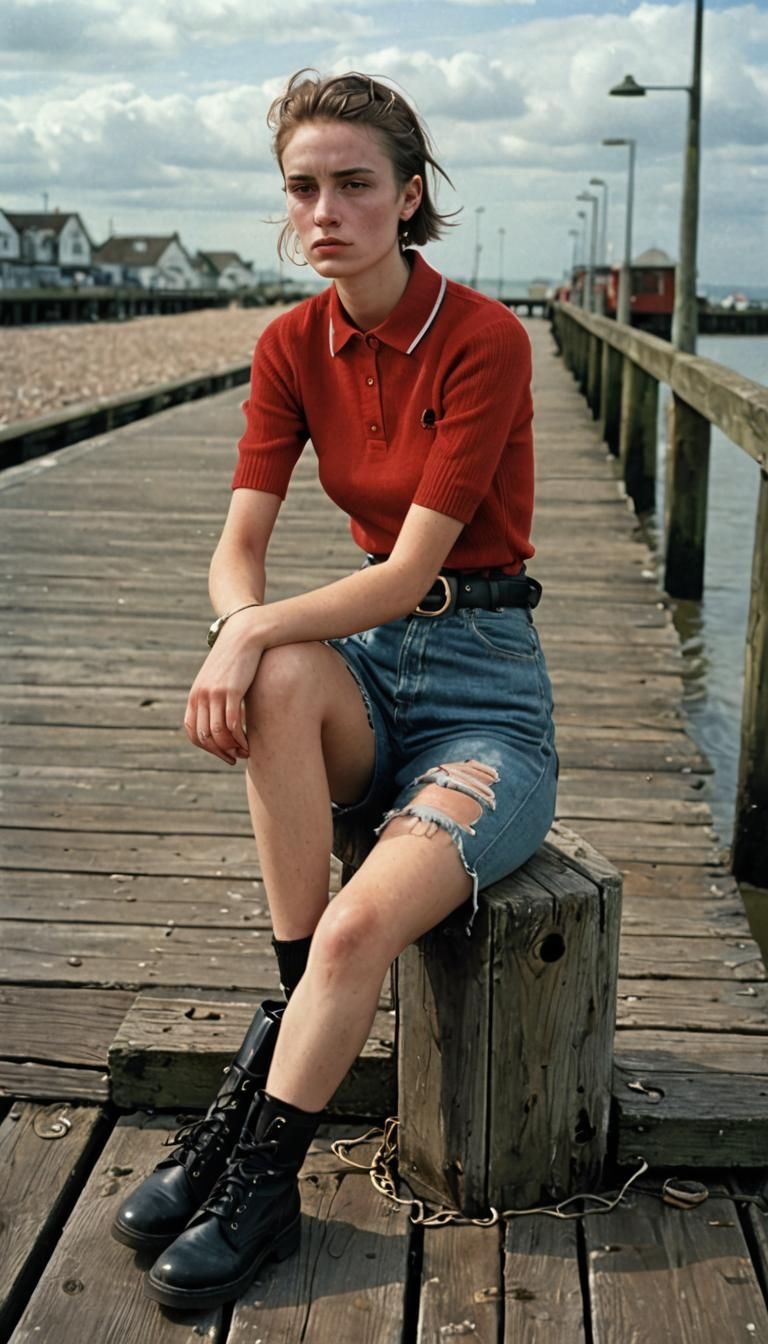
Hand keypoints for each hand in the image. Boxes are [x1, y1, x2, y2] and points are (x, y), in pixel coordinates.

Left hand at [183, 619, 262, 765]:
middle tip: (235, 758)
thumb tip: (222, 717)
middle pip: (204, 736)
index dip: (207, 748)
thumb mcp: (219, 679)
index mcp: (195, 696)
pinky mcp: (231, 691)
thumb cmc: (235, 659)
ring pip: (217, 734)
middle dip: (220, 752)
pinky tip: (248, 743)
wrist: (244, 636)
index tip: (223, 754)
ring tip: (244, 752)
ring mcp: (214, 694)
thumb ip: (216, 698)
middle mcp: (201, 696)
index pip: (193, 732)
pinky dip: (239, 739)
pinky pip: (231, 724)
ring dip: (231, 748)